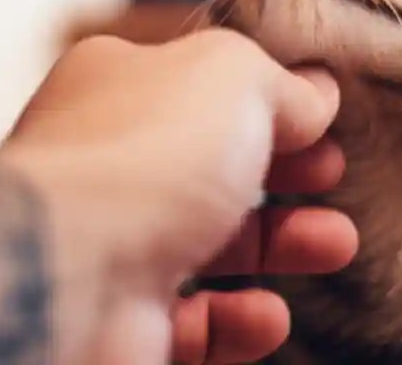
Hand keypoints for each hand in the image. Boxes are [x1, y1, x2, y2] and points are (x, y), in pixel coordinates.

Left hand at [0, 30, 353, 363]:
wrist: (68, 273)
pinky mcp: (120, 321)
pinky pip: (193, 323)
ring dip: (281, 245)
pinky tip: (269, 314)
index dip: (268, 97)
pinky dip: (239, 321)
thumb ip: (281, 83)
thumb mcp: (234, 77)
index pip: (201, 84)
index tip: (323, 113)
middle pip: (213, 165)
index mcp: (119, 85)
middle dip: (286, 172)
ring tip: (334, 243)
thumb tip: (316, 93)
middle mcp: (108, 161)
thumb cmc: (144, 156)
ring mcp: (110, 244)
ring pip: (211, 246)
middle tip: (331, 173)